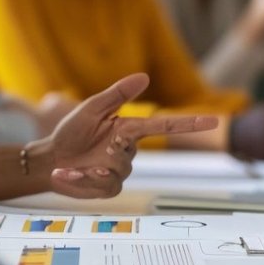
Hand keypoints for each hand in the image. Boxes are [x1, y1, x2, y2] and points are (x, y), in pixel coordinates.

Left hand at [30, 73, 218, 198]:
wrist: (50, 158)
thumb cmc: (70, 132)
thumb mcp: (91, 109)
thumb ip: (117, 94)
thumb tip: (144, 76)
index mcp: (128, 129)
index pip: (164, 126)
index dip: (189, 124)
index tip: (213, 120)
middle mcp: (127, 151)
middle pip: (130, 153)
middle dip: (111, 150)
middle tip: (96, 146)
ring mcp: (119, 172)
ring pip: (118, 171)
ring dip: (93, 168)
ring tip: (76, 164)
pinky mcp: (109, 188)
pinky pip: (105, 186)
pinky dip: (84, 180)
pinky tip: (70, 173)